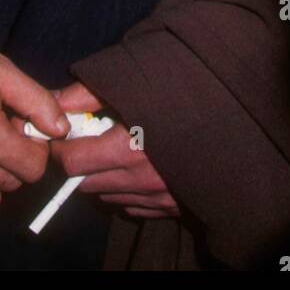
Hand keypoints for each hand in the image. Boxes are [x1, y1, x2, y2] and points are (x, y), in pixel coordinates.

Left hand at [49, 80, 180, 218]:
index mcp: (129, 147)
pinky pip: (133, 206)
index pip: (72, 161)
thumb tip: (53, 99)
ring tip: (119, 149)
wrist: (236, 114)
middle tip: (92, 139)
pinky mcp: (171, 206)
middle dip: (82, 161)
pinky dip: (127, 189)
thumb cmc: (183, 90)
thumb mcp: (133, 82)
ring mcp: (158, 196)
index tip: (66, 133)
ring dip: (104, 175)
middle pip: (86, 182)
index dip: (63, 146)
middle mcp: (141, 178)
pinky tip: (140, 165)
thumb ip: (88, 93)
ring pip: (108, 194)